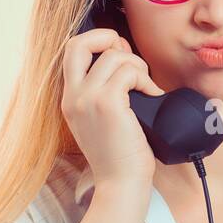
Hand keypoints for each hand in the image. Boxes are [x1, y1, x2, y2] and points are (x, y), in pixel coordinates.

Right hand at [60, 27, 164, 189]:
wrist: (121, 184)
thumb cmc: (120, 156)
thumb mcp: (102, 121)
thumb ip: (103, 92)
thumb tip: (122, 58)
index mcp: (70, 99)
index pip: (72, 51)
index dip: (98, 43)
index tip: (121, 58)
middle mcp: (73, 97)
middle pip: (78, 42)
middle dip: (108, 39)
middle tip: (130, 61)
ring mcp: (87, 99)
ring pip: (114, 56)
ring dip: (137, 66)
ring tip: (147, 88)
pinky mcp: (106, 104)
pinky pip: (128, 71)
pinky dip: (145, 80)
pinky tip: (152, 96)